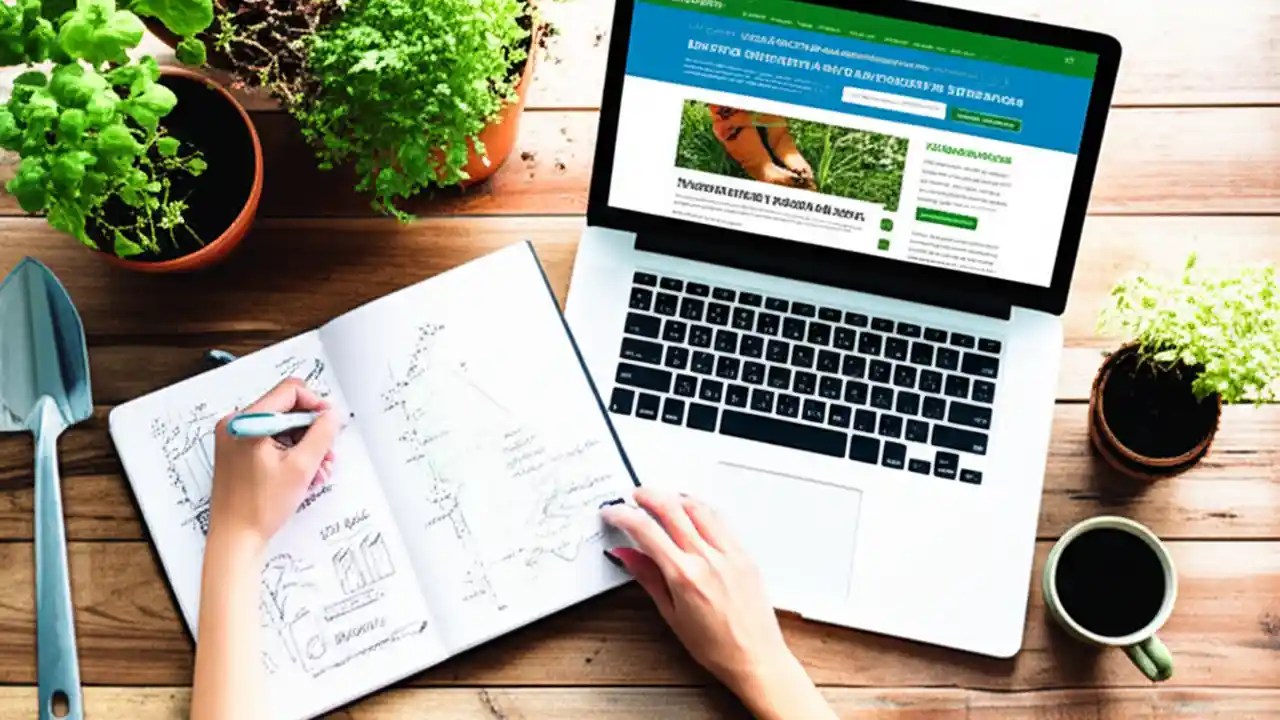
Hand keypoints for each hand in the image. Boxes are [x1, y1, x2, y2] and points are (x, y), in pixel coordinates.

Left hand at [208, 378, 339, 550]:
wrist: (236, 538)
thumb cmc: (258, 508)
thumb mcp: (301, 467)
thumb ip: (322, 435)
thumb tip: (332, 416)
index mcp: (245, 422)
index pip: (289, 391)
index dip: (315, 405)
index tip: (328, 422)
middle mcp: (236, 425)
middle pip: (286, 409)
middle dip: (311, 431)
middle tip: (326, 452)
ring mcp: (235, 438)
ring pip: (282, 427)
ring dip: (304, 445)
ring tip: (317, 469)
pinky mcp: (238, 452)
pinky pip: (272, 440)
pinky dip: (290, 453)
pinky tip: (303, 473)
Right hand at [602, 488, 835, 719]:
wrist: (755, 657)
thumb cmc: (716, 647)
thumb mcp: (671, 614)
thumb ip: (648, 577)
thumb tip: (627, 555)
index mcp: (685, 576)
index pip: (646, 531)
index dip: (623, 515)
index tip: (614, 512)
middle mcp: (708, 559)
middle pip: (671, 508)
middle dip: (647, 496)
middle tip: (634, 497)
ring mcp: (729, 553)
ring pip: (698, 507)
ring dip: (675, 497)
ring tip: (662, 499)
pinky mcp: (745, 554)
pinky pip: (720, 520)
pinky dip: (701, 509)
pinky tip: (694, 512)